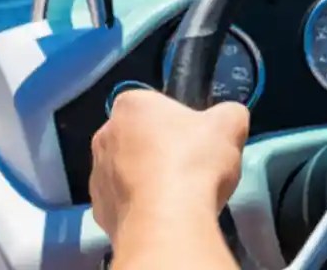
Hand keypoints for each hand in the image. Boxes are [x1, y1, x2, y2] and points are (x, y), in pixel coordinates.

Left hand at [89, 90, 248, 240]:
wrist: (167, 222)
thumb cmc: (193, 161)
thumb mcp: (230, 125)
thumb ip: (230, 114)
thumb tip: (228, 117)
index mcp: (130, 106)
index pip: (154, 105)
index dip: (177, 122)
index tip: (195, 139)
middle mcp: (104, 136)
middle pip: (138, 139)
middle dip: (159, 151)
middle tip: (189, 167)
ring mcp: (96, 176)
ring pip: (127, 172)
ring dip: (147, 180)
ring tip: (178, 197)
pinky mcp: (99, 212)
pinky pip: (123, 204)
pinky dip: (140, 208)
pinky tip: (164, 216)